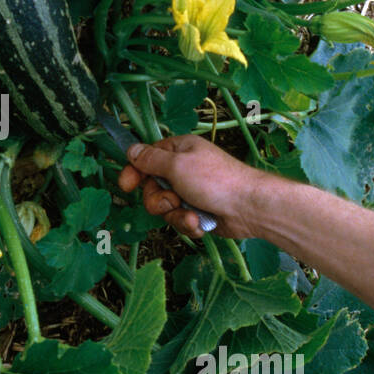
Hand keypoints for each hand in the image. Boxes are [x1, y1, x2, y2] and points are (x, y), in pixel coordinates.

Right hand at [116, 135, 269, 238]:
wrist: (248, 208)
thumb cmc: (215, 180)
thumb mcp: (177, 165)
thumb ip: (151, 160)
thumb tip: (131, 149)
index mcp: (178, 150)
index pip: (146, 159)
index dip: (134, 173)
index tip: (126, 186)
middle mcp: (182, 170)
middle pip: (152, 188)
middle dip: (159, 200)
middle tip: (173, 201)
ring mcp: (190, 192)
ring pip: (165, 208)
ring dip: (176, 215)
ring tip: (192, 215)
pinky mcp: (197, 211)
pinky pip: (179, 220)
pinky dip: (188, 224)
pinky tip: (201, 222)